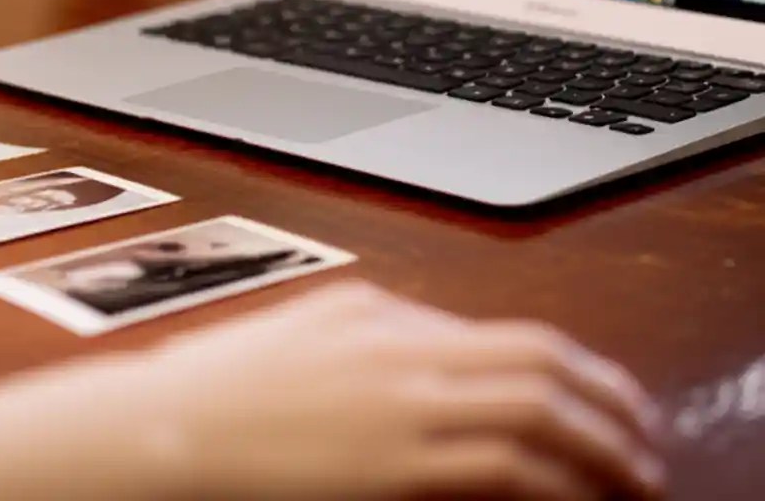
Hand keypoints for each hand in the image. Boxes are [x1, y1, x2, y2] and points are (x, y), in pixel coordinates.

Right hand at [0, 282, 662, 500]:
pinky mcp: (401, 463)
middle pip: (544, 364)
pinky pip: (513, 470)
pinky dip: (559, 487)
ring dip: (603, 450)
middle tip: (642, 443)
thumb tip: (411, 347)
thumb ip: (359, 337)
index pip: (510, 337)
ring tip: (632, 481)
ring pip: (544, 414)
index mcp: (379, 315)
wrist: (157, 436)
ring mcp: (405, 402)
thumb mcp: (288, 342)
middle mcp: (404, 348)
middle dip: (612, 406)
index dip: (575, 373)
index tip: (601, 403)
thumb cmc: (206, 397)